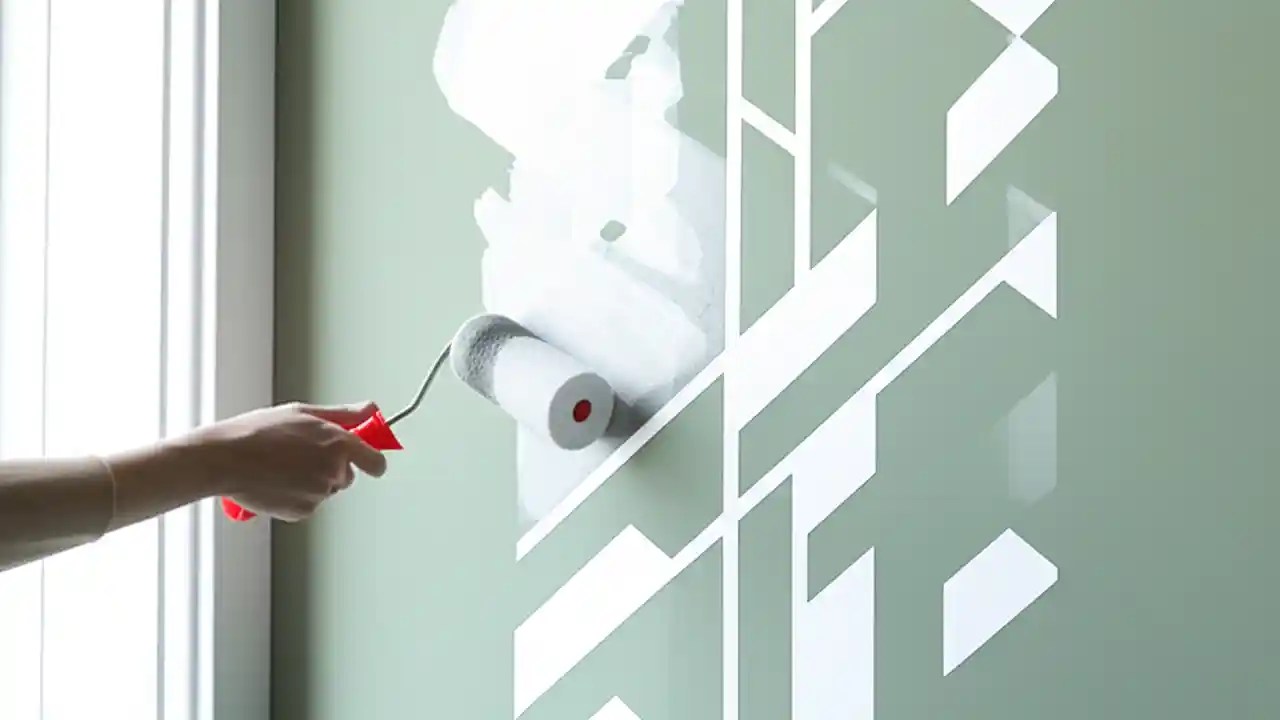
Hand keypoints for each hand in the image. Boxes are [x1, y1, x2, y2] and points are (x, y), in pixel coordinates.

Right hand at [184, 402, 388, 521]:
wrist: (224, 460)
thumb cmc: (257, 433)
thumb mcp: (303, 413)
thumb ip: (343, 415)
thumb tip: (370, 410)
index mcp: (338, 443)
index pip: (376, 462)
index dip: (372, 461)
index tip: (369, 460)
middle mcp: (333, 470)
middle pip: (346, 476)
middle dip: (331, 468)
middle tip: (300, 455)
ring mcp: (319, 494)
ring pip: (325, 490)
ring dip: (311, 482)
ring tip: (281, 467)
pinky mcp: (302, 512)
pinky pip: (308, 505)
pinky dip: (296, 497)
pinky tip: (276, 482)